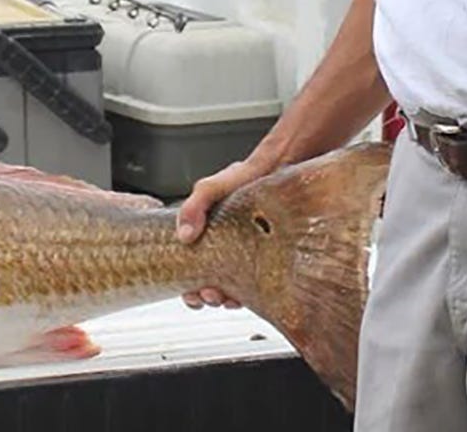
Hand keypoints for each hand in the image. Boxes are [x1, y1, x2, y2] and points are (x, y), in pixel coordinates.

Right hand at [175, 157, 274, 308]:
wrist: (282, 168)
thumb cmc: (247, 176)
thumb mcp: (212, 189)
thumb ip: (193, 207)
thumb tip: (185, 235)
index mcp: (208, 234)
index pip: (192, 268)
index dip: (188, 287)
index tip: (189, 293)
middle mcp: (228, 247)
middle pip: (211, 284)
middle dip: (206, 296)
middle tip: (208, 294)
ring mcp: (249, 255)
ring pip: (233, 288)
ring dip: (225, 298)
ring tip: (225, 296)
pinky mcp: (271, 258)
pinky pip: (259, 285)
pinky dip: (250, 294)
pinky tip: (248, 294)